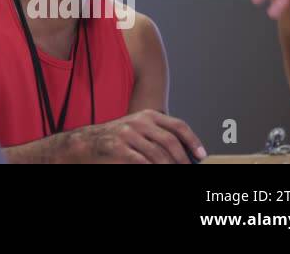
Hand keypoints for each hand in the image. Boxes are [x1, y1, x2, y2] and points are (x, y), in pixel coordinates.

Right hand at [66, 110, 206, 163]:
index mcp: (148, 115)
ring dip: (169, 167)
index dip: (193, 140)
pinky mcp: (118, 147)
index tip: (201, 155)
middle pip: (170, 141)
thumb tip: (185, 152)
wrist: (87, 141)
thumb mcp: (138, 130)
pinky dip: (152, 169)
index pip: (178, 126)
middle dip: (182, 159)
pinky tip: (157, 172)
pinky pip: (141, 161)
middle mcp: (140, 122)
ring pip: (158, 154)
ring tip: (175, 173)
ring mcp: (128, 134)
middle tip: (187, 169)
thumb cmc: (117, 138)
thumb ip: (158, 136)